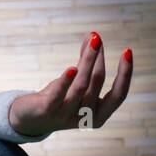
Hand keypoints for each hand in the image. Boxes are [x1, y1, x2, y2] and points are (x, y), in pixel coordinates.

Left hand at [8, 31, 131, 135]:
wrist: (28, 120)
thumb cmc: (57, 99)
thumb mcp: (75, 83)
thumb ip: (85, 63)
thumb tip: (94, 35)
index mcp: (99, 115)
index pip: (119, 95)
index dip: (125, 74)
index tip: (127, 51)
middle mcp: (86, 118)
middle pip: (96, 83)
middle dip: (98, 58)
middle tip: (97, 37)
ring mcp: (66, 116)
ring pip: (81, 86)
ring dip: (87, 61)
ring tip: (91, 41)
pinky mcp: (47, 112)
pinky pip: (58, 95)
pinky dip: (65, 81)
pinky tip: (71, 69)